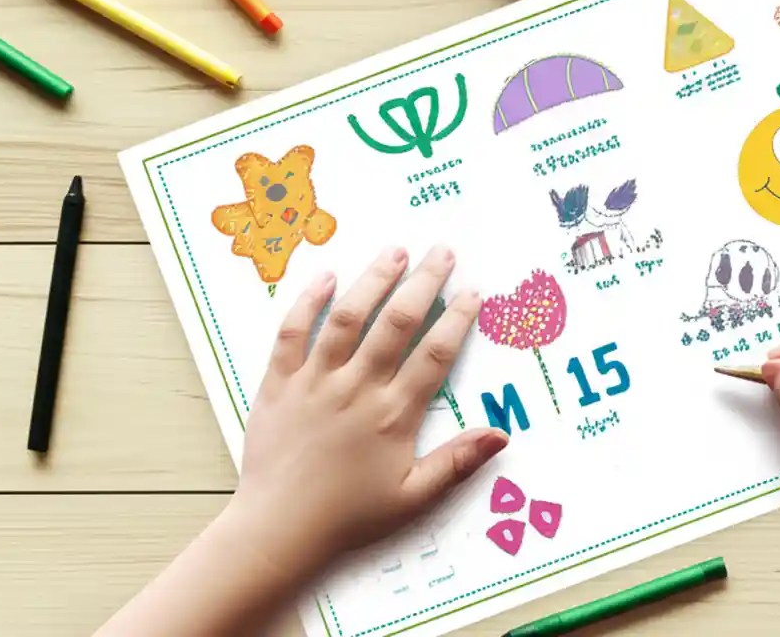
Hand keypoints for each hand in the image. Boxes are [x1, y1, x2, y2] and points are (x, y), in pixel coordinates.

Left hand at [226, 246, 508, 576]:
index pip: (434, 355)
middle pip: (396, 323)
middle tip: (442, 251)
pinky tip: (325, 276)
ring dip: (373, 280)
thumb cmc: (349, 517)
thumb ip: (457, 463)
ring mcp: (315, 381)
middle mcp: (357, 388)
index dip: (457, 319)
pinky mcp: (279, 383)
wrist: (278, 529)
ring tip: (395, 251)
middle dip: (423, 282)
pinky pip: (292, 333)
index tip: (473, 290)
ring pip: (348, 318)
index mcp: (393, 415)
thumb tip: (501, 435)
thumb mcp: (413, 498)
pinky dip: (308, 301)